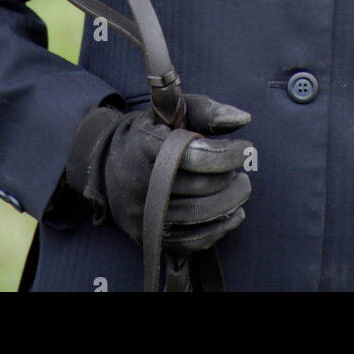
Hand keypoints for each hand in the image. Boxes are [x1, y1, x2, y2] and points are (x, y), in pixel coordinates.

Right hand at [65, 93, 252, 254]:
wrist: (108, 165)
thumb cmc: (151, 133)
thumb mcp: (172, 111)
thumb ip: (208, 111)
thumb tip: (244, 119)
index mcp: (147, 146)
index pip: (195, 157)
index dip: (227, 155)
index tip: (245, 149)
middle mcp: (142, 182)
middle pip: (199, 189)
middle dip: (231, 183)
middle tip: (243, 175)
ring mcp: (142, 213)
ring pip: (197, 218)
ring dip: (229, 206)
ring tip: (240, 192)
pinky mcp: (147, 236)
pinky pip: (189, 242)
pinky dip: (218, 230)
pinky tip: (233, 216)